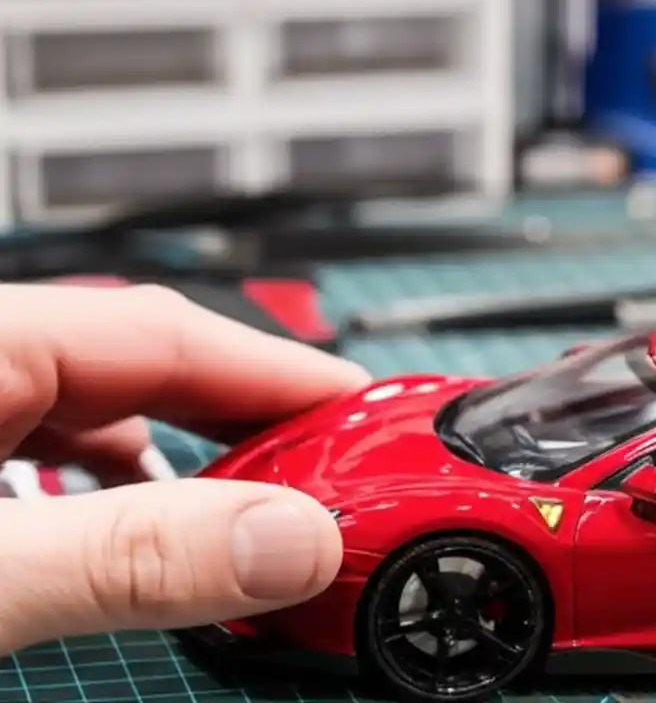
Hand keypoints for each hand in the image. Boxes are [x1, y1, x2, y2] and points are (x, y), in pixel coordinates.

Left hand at [0, 284, 369, 653]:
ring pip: (94, 412)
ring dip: (188, 461)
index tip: (373, 425)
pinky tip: (146, 523)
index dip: (284, 377)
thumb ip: (130, 556)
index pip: (166, 332)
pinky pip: (48, 454)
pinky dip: (118, 489)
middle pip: (142, 367)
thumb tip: (293, 541)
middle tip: (341, 480)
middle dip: (250, 424)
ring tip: (265, 508)